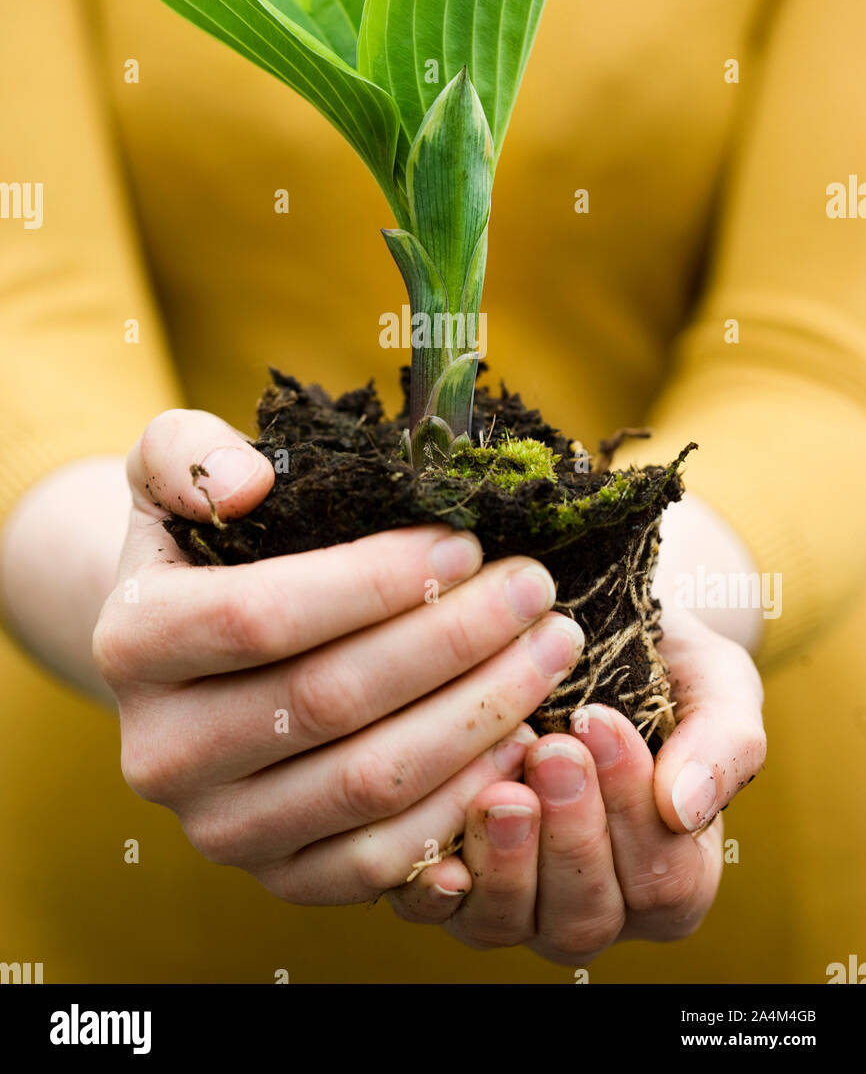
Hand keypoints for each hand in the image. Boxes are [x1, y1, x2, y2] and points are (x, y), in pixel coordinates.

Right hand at [92, 408, 585, 903]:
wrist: (190, 654)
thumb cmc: (208, 546)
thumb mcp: (175, 474)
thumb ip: (191, 454)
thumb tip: (250, 481)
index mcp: (132, 641)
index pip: (261, 616)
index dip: (373, 581)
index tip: (466, 542)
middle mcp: (161, 751)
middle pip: (330, 700)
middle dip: (454, 639)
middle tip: (536, 591)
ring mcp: (217, 828)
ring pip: (368, 784)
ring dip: (479, 715)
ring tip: (550, 650)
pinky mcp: (275, 877)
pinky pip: (379, 861)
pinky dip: (461, 804)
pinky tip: (520, 739)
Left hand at [387, 606, 765, 965]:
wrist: (576, 625)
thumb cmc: (660, 660)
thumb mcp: (713, 682)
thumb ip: (723, 742)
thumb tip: (686, 806)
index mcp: (671, 871)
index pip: (665, 881)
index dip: (633, 808)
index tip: (601, 722)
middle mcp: (595, 903)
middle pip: (588, 913)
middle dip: (571, 833)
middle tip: (552, 750)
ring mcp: (517, 902)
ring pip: (511, 921)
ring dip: (507, 860)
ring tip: (501, 789)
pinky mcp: (447, 886)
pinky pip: (436, 910)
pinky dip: (433, 885)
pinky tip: (440, 851)